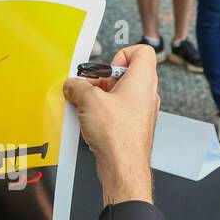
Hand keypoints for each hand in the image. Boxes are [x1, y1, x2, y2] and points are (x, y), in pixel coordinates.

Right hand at [63, 44, 158, 205]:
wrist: (123, 167)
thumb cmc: (118, 136)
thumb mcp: (89, 101)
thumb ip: (78, 87)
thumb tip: (72, 85)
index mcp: (143, 80)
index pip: (142, 52)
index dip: (121, 54)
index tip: (105, 67)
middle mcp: (146, 94)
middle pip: (126, 74)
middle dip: (104, 79)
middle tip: (89, 88)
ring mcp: (142, 112)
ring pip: (121, 94)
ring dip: (102, 97)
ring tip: (87, 106)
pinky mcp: (133, 127)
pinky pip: (118, 111)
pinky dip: (104, 112)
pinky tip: (91, 121)